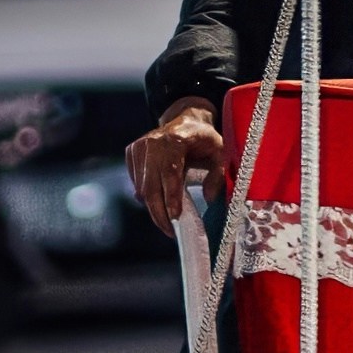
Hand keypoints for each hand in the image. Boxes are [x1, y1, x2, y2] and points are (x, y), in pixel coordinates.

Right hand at [124, 101, 225, 232]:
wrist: (185, 121)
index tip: (175, 218)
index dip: (171, 197)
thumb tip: (210, 198)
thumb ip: (218, 175)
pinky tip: (159, 199)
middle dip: (159, 213)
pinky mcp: (131, 152)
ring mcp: (138, 146)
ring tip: (167, 219)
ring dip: (153, 207)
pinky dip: (146, 196)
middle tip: (170, 231)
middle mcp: (152, 142)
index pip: (170, 173)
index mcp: (175, 139)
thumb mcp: (220, 153)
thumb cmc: (205, 139)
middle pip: (151, 185)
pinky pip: (136, 183)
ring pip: (141, 188)